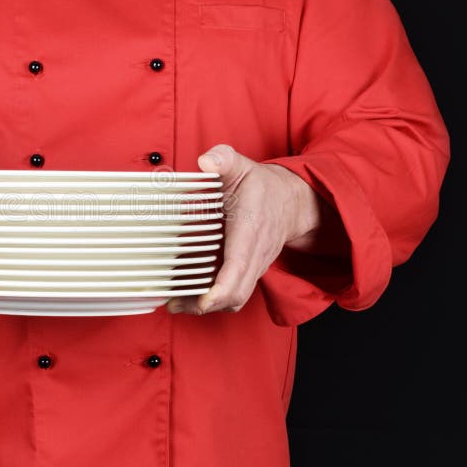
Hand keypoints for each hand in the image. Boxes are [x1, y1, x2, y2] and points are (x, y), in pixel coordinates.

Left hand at [166, 144, 322, 314]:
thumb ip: (224, 159)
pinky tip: (189, 292)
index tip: (203, 300)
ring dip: (206, 306)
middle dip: (204, 305)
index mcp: (249, 231)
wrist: (291, 202)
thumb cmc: (262, 186)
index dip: (220, 290)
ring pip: (235, 299)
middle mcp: (254, 255)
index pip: (237, 268)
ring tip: (176, 302)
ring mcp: (254, 267)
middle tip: (174, 303)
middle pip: (235, 294)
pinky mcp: (249, 272)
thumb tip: (206, 161)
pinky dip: (213, 299)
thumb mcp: (241, 166)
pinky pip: (234, 293)